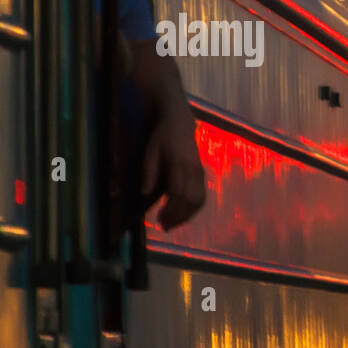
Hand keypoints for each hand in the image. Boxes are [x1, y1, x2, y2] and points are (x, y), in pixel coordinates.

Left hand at [140, 105, 205, 229]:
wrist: (179, 121)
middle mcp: (193, 169)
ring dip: (186, 216)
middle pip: (191, 200)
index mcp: (179, 162)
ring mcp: (200, 172)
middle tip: (163, 226)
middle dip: (178, 217)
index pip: (178, 192)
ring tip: (172, 223)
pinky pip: (202, 197)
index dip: (170, 209)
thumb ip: (148, 171)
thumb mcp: (150, 150)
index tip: (159, 220)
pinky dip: (192, 210)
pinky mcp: (202, 174)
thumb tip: (145, 193)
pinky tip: (181, 215)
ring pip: (199, 200)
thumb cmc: (161, 137)